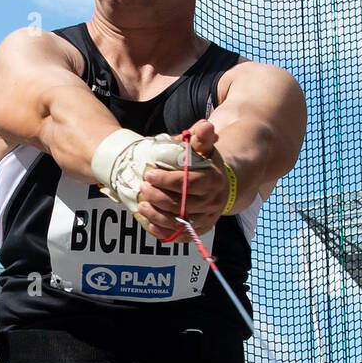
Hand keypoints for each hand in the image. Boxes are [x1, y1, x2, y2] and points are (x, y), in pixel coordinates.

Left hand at [136, 120, 230, 239]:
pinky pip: (180, 235)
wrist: (220, 185)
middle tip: (142, 188)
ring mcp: (207, 219)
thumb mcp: (205, 149)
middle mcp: (213, 202)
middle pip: (180, 204)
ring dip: (156, 215)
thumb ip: (201, 138)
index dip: (166, 180)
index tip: (149, 175)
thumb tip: (204, 127)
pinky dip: (163, 231)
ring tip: (141, 205)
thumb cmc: (206, 164)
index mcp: (214, 180)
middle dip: (157, 197)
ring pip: (178, 222)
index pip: (187, 183)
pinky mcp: (200, 230)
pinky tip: (150, 222)